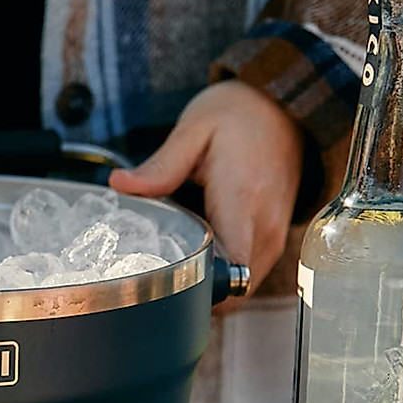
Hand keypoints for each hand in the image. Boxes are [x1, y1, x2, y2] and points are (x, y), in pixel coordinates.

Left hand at [108, 80, 303, 303]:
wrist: (283, 110)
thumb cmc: (239, 117)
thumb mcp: (194, 131)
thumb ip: (160, 166)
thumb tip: (119, 185)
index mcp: (243, 202)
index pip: (230, 271)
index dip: (197, 288)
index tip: (164, 286)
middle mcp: (266, 229)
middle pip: (231, 291)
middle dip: (193, 293)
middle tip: (154, 281)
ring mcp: (274, 239)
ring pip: (239, 291)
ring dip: (207, 288)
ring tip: (174, 268)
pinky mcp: (274, 244)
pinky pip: (245, 278)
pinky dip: (220, 278)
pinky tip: (195, 259)